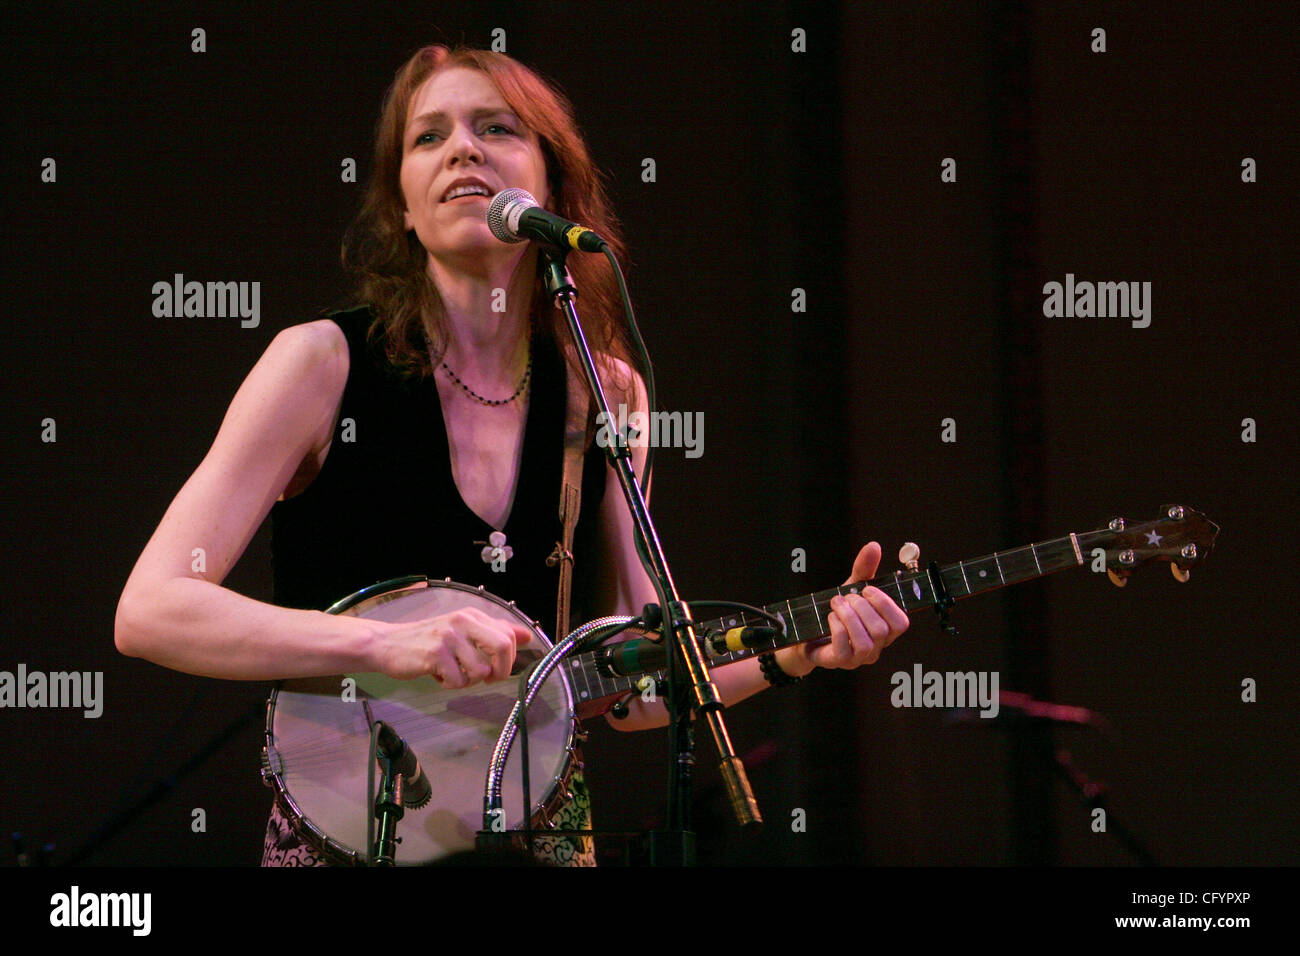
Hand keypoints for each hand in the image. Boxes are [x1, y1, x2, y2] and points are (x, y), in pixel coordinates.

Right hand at [370, 607, 533, 686]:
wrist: (387, 644)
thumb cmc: (426, 640)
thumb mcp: (462, 630)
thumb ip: (493, 632)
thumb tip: (527, 636)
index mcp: (473, 615)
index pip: (510, 634)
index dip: (509, 659)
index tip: (498, 668)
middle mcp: (463, 622)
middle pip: (504, 646)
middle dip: (502, 670)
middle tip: (489, 678)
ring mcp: (449, 637)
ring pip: (480, 671)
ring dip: (469, 681)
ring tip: (453, 673)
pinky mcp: (435, 654)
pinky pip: (458, 681)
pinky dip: (450, 685)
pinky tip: (438, 675)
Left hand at [777, 542, 908, 676]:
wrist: (807, 634)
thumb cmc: (837, 613)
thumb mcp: (850, 588)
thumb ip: (864, 569)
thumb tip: (874, 546)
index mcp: (885, 631)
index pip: (901, 623)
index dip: (886, 604)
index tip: (868, 589)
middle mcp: (876, 647)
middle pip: (881, 630)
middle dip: (862, 607)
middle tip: (847, 597)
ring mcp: (858, 658)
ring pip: (865, 641)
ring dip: (848, 616)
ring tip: (836, 604)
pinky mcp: (839, 662)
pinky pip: (844, 646)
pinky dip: (836, 626)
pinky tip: (830, 617)